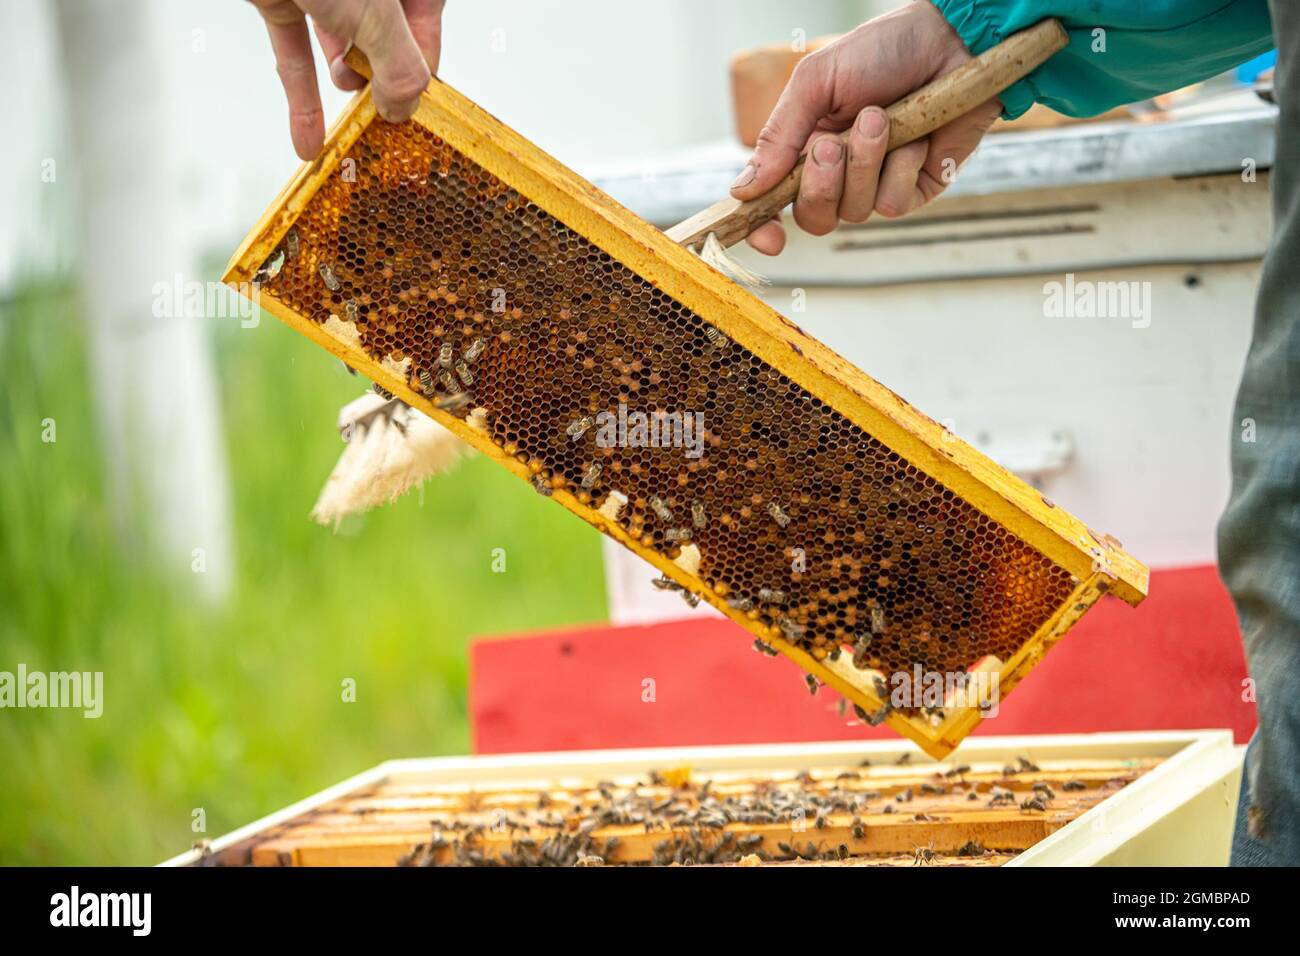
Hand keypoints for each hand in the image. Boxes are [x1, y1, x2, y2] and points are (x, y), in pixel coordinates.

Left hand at [249, 0, 444, 159]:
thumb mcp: (376, 16)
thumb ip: (400, 68)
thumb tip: (405, 108)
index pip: (427, 35)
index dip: (419, 77)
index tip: (411, 112)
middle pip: (386, 44)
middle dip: (380, 86)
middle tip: (381, 120)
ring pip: (342, 50)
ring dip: (342, 91)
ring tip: (351, 126)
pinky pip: (297, 53)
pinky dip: (300, 98)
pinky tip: (306, 139)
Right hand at [731, 1, 998, 253]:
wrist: (948, 40)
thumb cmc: (881, 51)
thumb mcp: (816, 82)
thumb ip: (778, 135)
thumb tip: (743, 190)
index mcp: (804, 150)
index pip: (776, 205)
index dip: (766, 227)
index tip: (768, 236)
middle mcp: (839, 176)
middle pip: (814, 218)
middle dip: (820, 184)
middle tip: (833, 143)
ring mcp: (878, 185)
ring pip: (855, 212)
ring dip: (865, 162)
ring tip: (883, 117)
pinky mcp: (915, 189)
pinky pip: (893, 204)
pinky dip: (901, 167)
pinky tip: (915, 135)